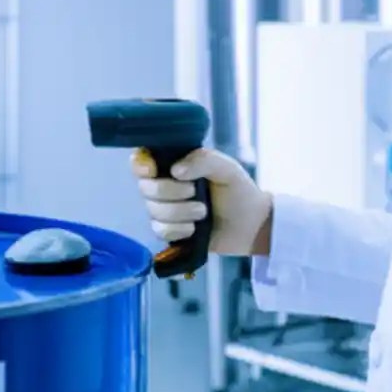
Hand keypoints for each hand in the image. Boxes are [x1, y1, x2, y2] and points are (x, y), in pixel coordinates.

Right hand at [130, 148, 273, 255]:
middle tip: (195, 192)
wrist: (250, 225)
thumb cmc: (238, 190)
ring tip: (203, 212)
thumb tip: (175, 171)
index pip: (142, 161)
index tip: (152, 170)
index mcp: (174, 164)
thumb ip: (203, 160)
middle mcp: (165, 185)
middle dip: (170, 192)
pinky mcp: (170, 231)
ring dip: (180, 213)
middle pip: (146, 188)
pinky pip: (160, 230)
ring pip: (154, 211)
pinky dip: (179, 230)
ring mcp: (165, 209)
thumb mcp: (226, 167)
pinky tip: (195, 229)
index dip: (141, 165)